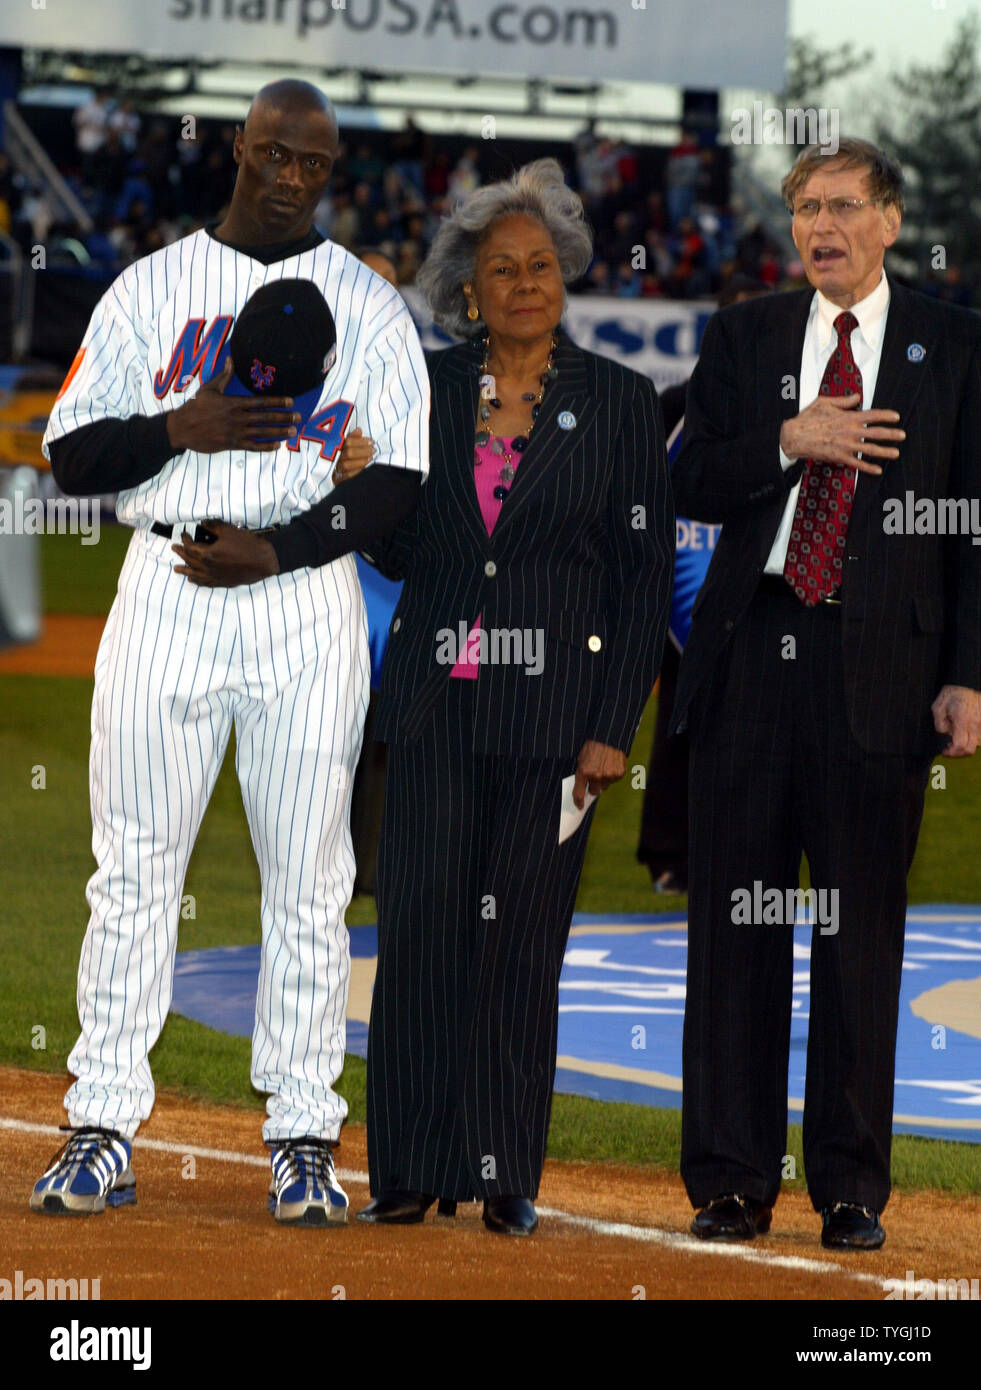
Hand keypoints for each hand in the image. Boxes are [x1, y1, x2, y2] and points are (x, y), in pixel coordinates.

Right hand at [165, 357, 300, 453]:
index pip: (260, 402)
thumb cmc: (195, 406)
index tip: (290, 401)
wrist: (182, 428)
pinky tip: (278, 446)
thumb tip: (230, 359)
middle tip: (298, 417)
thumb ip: (223, 375)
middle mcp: (237, 418)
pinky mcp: (232, 445)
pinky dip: (266, 447)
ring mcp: (235, 432)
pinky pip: (253, 447)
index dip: (277, 401)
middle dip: (283, 417)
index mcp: (233, 402)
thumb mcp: (209, 388)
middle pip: (265, 417)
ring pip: (262, 433)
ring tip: (292, 431)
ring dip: (279, 432)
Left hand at [172, 519, 279, 587]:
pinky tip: (193, 581)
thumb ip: (213, 526)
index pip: (190, 547)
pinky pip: (206, 584)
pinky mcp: (223, 582)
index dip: (185, 540)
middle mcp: (208, 568)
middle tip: (174, 549)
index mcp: (208, 554)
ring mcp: (215, 577)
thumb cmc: (247, 545)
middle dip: (181, 554)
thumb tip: (203, 523)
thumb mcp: (229, 531)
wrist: (264, 561)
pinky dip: (198, 582)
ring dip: (185, 571)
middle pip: (190, 561)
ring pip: (195, 575)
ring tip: (176, 569)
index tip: (184, 534)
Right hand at [331, 427, 375, 484]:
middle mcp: (335, 458)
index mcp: (337, 447)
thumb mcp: (351, 447)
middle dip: (363, 451)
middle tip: (373, 450)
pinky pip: (347, 477)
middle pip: (348, 453)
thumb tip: (359, 430)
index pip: (347, 442)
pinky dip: (357, 472)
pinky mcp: (337, 481)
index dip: (360, 441)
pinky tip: (366, 469)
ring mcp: (335, 470)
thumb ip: (354, 439)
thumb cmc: (349, 459)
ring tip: (371, 459)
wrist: (343, 481)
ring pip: (346, 465)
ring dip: (361, 461)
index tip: (371, 442)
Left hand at [572, 739, 626, 808]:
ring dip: (603, 780)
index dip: (578, 802)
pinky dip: (612, 775)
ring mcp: (608, 775)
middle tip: (594, 777)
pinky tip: (611, 765)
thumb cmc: (592, 746)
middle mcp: (596, 776)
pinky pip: (614, 780)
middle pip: (594, 792)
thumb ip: (583, 773)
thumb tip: (584, 787)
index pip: (579, 794)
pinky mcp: (619, 774)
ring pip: (605, 786)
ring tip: (603, 766)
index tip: (579, 806)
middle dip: (593, 786)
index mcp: (583, 771)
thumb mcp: (582, 758)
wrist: (608, 736)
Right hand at [779, 394, 904, 475]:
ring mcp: (846, 446)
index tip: (896, 417)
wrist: (794, 437)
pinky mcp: (839, 457)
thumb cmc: (807, 419)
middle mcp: (850, 431)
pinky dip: (868, 467)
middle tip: (902, 435)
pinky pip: (857, 463)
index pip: (873, 415)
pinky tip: (878, 470)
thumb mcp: (825, 402)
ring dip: (885, 451)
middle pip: (877, 433)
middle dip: (892, 434)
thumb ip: (843, 401)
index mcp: (849, 417)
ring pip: (870, 449)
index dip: (887, 416)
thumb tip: (857, 397)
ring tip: (896, 453)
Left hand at [931, 684, 980, 756]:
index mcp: (962, 720)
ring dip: (966, 746)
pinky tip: (964, 734)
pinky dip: (973, 740)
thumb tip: (945, 734)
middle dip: (958, 753)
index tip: (944, 751)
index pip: (959, 745)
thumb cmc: (952, 694)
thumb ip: (939, 723)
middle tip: (949, 748)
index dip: (951, 753)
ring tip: (956, 739)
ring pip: (977, 744)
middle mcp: (975, 724)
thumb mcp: (938, 707)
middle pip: (969, 749)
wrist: (967, 682)